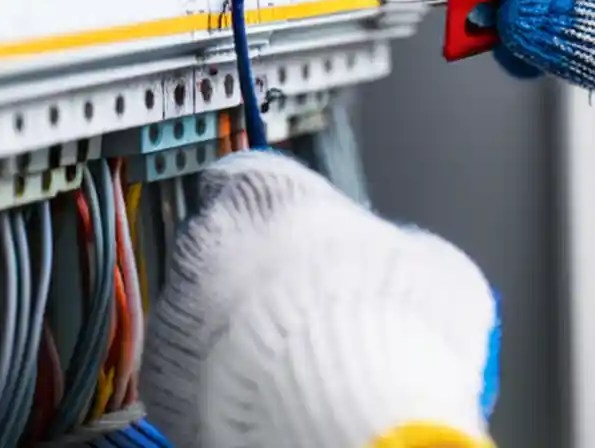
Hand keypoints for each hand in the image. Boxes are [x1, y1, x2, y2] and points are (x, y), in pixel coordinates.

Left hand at [141, 152, 499, 447]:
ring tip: (292, 363)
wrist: (351, 418)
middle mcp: (208, 239)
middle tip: (307, 309)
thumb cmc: (396, 332)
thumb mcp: (429, 263)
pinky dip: (220, 382)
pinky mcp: (164, 381)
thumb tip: (399, 258)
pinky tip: (269, 396)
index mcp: (270, 192)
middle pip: (220, 242)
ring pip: (199, 307)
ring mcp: (178, 311)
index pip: (252, 177)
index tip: (307, 236)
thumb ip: (392, 246)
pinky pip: (189, 370)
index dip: (283, 212)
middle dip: (255, 272)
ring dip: (234, 327)